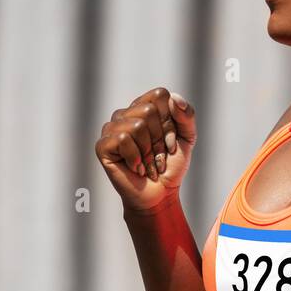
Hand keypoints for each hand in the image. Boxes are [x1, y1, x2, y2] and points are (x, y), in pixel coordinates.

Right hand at [95, 87, 196, 211]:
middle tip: (158, 156)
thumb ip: (187, 115)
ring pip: (137, 125)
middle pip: (148, 110)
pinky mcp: (103, 145)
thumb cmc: (171, 166)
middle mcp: (125, 114)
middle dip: (160, 138)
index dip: (170, 120)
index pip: (159, 96)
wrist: (160, 194)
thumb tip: (173, 98)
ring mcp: (111, 129)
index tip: (170, 141)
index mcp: (144, 107)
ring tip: (148, 163)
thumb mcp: (187, 137)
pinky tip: (136, 168)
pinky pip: (123, 139)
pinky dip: (136, 158)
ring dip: (149, 151)